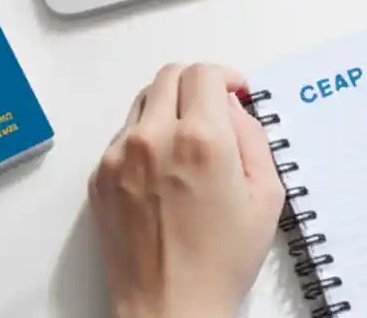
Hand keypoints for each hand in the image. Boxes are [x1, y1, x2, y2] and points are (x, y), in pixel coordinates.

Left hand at [89, 64, 284, 317]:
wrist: (171, 307)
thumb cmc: (221, 262)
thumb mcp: (267, 194)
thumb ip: (253, 136)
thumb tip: (234, 108)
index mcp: (201, 139)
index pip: (205, 73)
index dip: (226, 78)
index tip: (234, 93)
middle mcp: (154, 138)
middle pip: (169, 76)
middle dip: (196, 85)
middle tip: (213, 111)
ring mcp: (120, 157)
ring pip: (142, 101)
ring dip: (168, 108)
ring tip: (187, 145)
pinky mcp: (99, 177)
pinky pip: (123, 136)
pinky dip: (145, 139)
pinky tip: (164, 172)